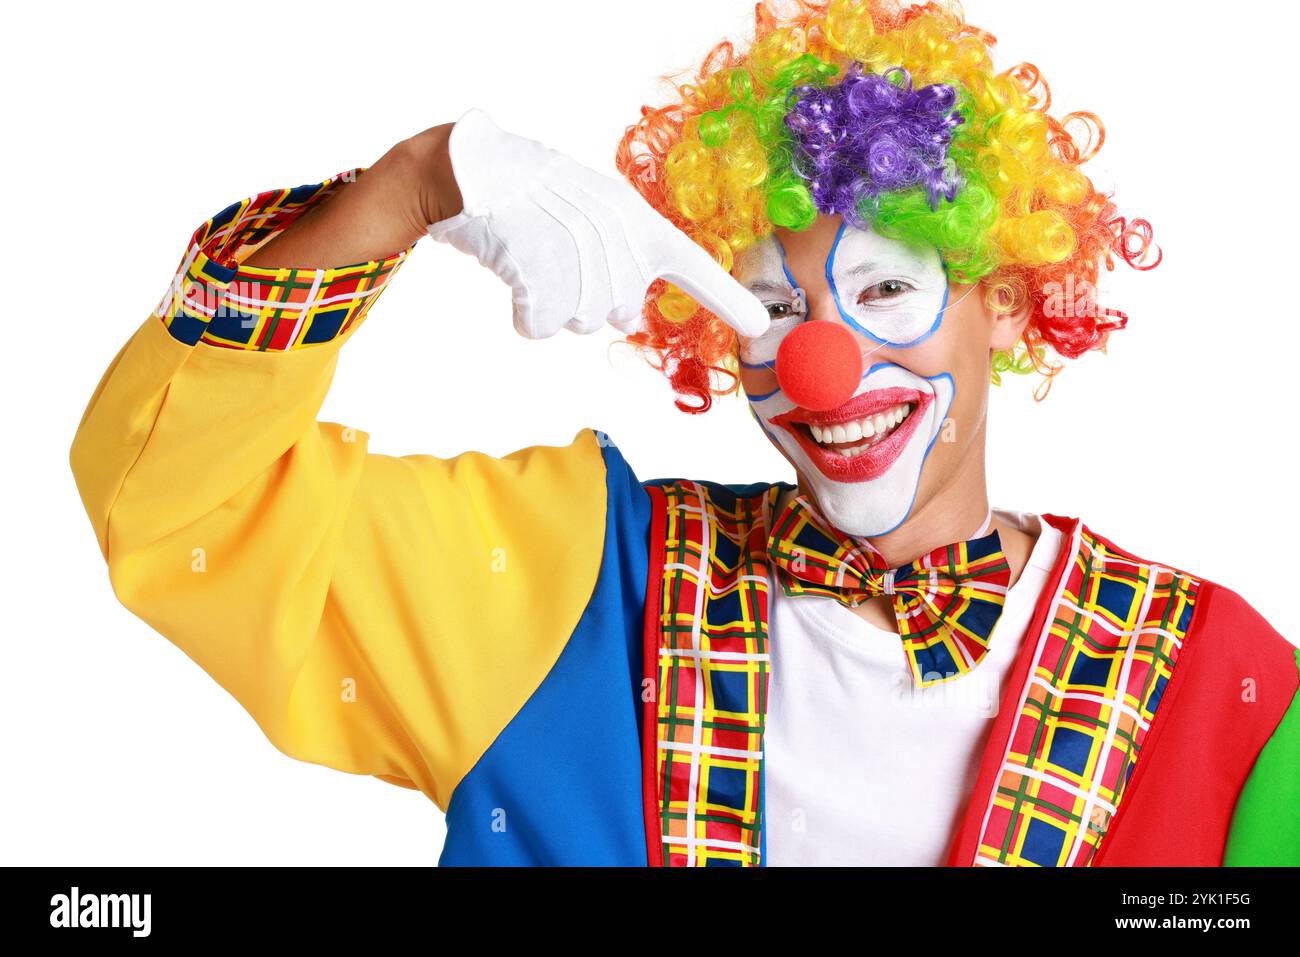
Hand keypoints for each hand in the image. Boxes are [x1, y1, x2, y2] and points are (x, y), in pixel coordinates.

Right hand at [426, 108, 769, 339]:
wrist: (480, 172)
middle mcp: (623, 255)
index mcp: (640, 227)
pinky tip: (515, 271)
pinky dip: (522, 310)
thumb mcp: (599, 212)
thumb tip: (623, 315)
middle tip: (558, 252)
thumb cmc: (538, 191)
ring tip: (535, 255)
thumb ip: (623, 259)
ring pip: (578, 323)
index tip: (760, 323)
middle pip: (618, 313)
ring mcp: (586, 278)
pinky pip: (539, 328)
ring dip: (553, 299)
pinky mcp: (546, 295)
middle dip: (587, 294)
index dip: (728, 299)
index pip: (695, 268)